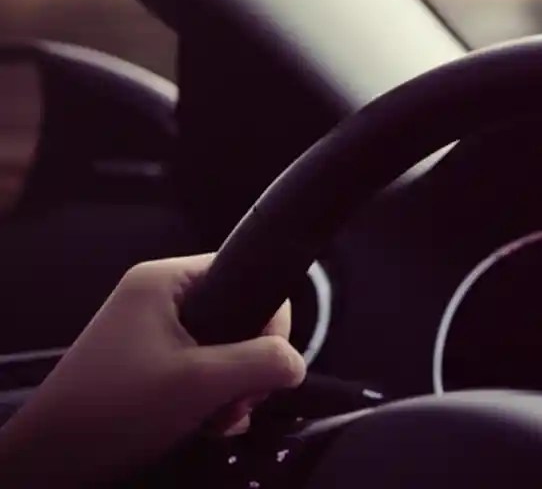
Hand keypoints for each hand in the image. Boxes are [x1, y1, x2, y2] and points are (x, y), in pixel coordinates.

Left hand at [0, 254, 305, 487]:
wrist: (50, 462)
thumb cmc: (116, 409)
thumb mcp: (200, 382)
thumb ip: (260, 363)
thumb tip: (297, 364)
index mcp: (164, 281)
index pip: (244, 273)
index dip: (268, 318)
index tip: (267, 363)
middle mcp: (158, 299)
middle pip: (238, 316)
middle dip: (249, 365)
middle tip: (240, 401)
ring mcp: (150, 334)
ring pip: (223, 350)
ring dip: (233, 389)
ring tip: (221, 420)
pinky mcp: (147, 367)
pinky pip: (202, 371)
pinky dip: (213, 399)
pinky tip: (208, 426)